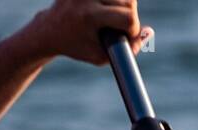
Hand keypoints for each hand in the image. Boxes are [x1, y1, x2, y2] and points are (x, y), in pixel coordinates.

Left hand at [29, 0, 151, 64]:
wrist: (49, 30)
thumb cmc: (78, 47)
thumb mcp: (103, 56)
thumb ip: (130, 48)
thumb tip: (149, 31)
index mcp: (90, 17)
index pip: (128, 18)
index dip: (133, 30)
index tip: (125, 36)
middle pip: (128, 1)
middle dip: (130, 15)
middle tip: (118, 25)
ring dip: (124, 5)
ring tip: (112, 15)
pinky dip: (115, 2)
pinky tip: (108, 7)